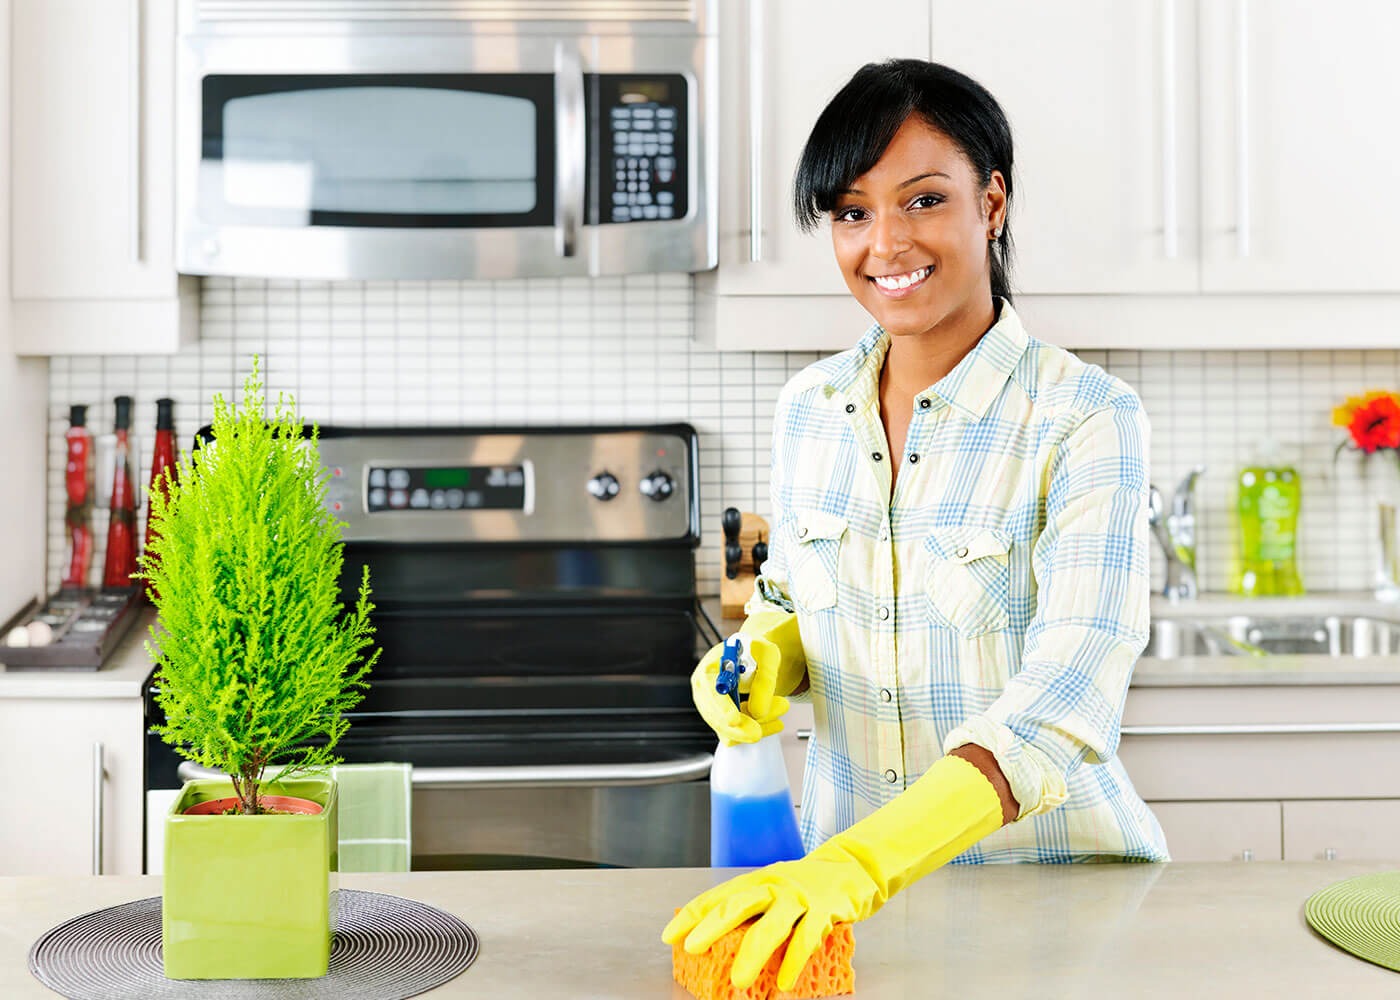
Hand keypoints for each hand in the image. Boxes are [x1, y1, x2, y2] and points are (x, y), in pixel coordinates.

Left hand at [663, 851, 866, 989]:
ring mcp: (800, 897)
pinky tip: (785, 983)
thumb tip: (714, 937)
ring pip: (772, 926)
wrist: (855, 868)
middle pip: (738, 905)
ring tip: (738, 981)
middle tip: (692, 948)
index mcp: (756, 881)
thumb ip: (751, 909)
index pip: (717, 897)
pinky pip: (808, 937)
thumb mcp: (775, 890)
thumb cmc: (807, 886)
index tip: (669, 936)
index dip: (692, 915)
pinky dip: (794, 961)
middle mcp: (774, 885)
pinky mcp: (826, 910)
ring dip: (752, 954)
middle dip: (712, 927)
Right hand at [690, 633, 787, 743]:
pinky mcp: (721, 720)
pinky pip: (736, 735)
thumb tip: (758, 711)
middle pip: (717, 717)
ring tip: (780, 708)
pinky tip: (774, 722)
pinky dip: (757, 730)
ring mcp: (711, 707)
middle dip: (745, 725)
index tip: (734, 720)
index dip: (722, 706)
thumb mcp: (768, 655)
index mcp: (710, 668)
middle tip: (771, 724)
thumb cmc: (756, 651)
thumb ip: (765, 680)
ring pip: (729, 730)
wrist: (754, 655)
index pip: (711, 690)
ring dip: (758, 725)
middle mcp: (705, 690)